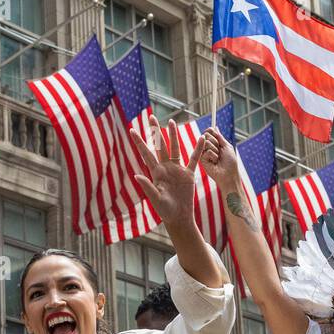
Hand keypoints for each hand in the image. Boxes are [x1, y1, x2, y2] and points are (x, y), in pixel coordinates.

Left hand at [130, 114, 201, 231]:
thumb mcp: (156, 199)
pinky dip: (197, 149)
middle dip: (155, 132)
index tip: (132, 130)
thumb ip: (147, 186)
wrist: (179, 217)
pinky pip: (193, 159)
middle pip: (160, 145)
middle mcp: (165, 168)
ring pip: (175, 148)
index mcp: (156, 172)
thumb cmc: (165, 211)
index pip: (146, 153)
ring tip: (171, 122)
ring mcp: (177, 169)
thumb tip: (136, 175)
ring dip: (173, 135)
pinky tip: (201, 138)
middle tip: (151, 117)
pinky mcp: (188, 174)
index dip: (139, 142)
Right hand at [196, 126, 241, 190]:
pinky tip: (214, 162)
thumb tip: (216, 127)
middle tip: (219, 150)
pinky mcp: (202, 160)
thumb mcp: (227, 146)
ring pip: (206, 142)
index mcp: (215, 144)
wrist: (229, 175)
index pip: (209, 132)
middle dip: (215, 141)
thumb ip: (220, 137)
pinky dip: (213, 156)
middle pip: (206, 135)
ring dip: (215, 150)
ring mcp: (205, 154)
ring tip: (217, 158)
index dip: (210, 130)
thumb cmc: (230, 162)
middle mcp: (209, 148)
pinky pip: (206, 151)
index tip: (213, 131)